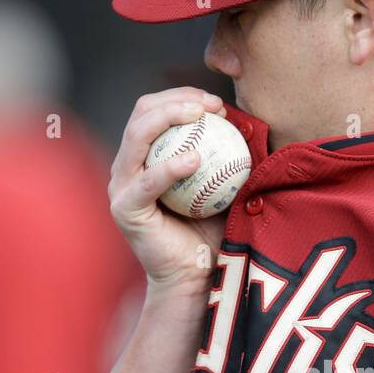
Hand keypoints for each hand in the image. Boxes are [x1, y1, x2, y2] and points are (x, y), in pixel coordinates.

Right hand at [108, 88, 231, 295]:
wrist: (196, 275)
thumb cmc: (211, 233)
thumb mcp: (223, 186)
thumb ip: (228, 156)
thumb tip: (251, 122)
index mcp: (146, 157)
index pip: (155, 111)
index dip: (183, 97)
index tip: (218, 103)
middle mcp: (127, 167)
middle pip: (141, 113)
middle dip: (175, 99)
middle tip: (211, 105)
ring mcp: (122, 187)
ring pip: (136, 136)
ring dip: (168, 118)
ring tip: (200, 117)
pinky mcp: (125, 209)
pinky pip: (147, 182)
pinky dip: (169, 167)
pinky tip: (195, 159)